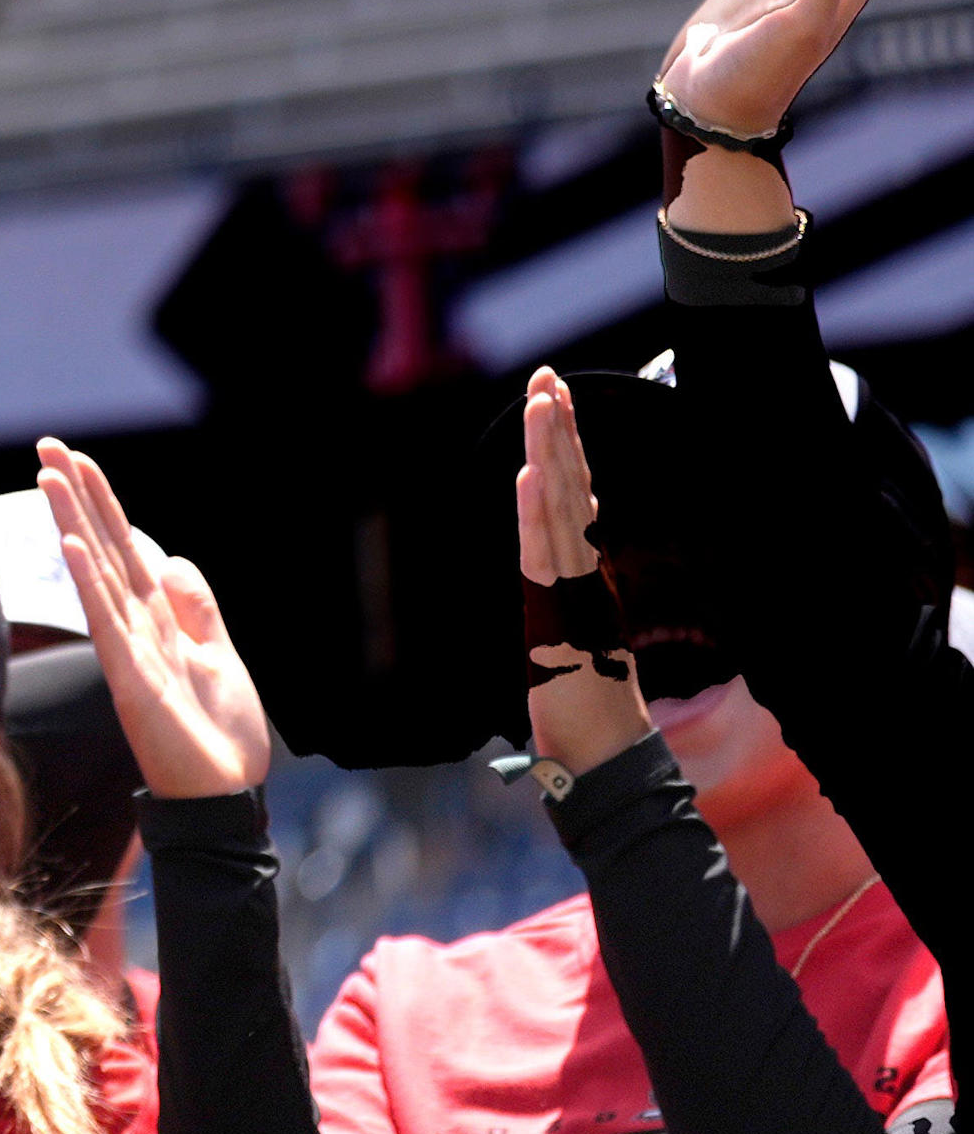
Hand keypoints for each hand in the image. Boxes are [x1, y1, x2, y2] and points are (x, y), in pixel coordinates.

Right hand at [36, 439, 269, 798]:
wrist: (225, 795)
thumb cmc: (220, 735)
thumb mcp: (221, 657)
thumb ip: (198, 608)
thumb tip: (172, 558)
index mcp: (159, 619)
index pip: (125, 547)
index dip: (103, 503)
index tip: (77, 461)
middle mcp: (136, 626)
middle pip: (104, 546)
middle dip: (77, 495)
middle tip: (46, 445)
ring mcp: (130, 650)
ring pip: (97, 573)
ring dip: (73, 523)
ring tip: (49, 478)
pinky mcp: (132, 679)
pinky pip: (107, 622)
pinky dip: (89, 582)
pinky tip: (74, 545)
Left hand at [520, 368, 651, 775]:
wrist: (605, 758)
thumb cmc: (585, 706)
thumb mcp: (564, 638)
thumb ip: (563, 604)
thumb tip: (558, 582)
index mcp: (581, 574)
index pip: (570, 496)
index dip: (562, 448)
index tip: (552, 399)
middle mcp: (581, 573)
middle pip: (567, 487)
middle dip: (555, 429)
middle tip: (546, 376)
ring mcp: (572, 591)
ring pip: (559, 508)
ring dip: (548, 453)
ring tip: (541, 401)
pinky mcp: (559, 615)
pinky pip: (546, 556)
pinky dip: (536, 515)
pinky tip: (527, 476)